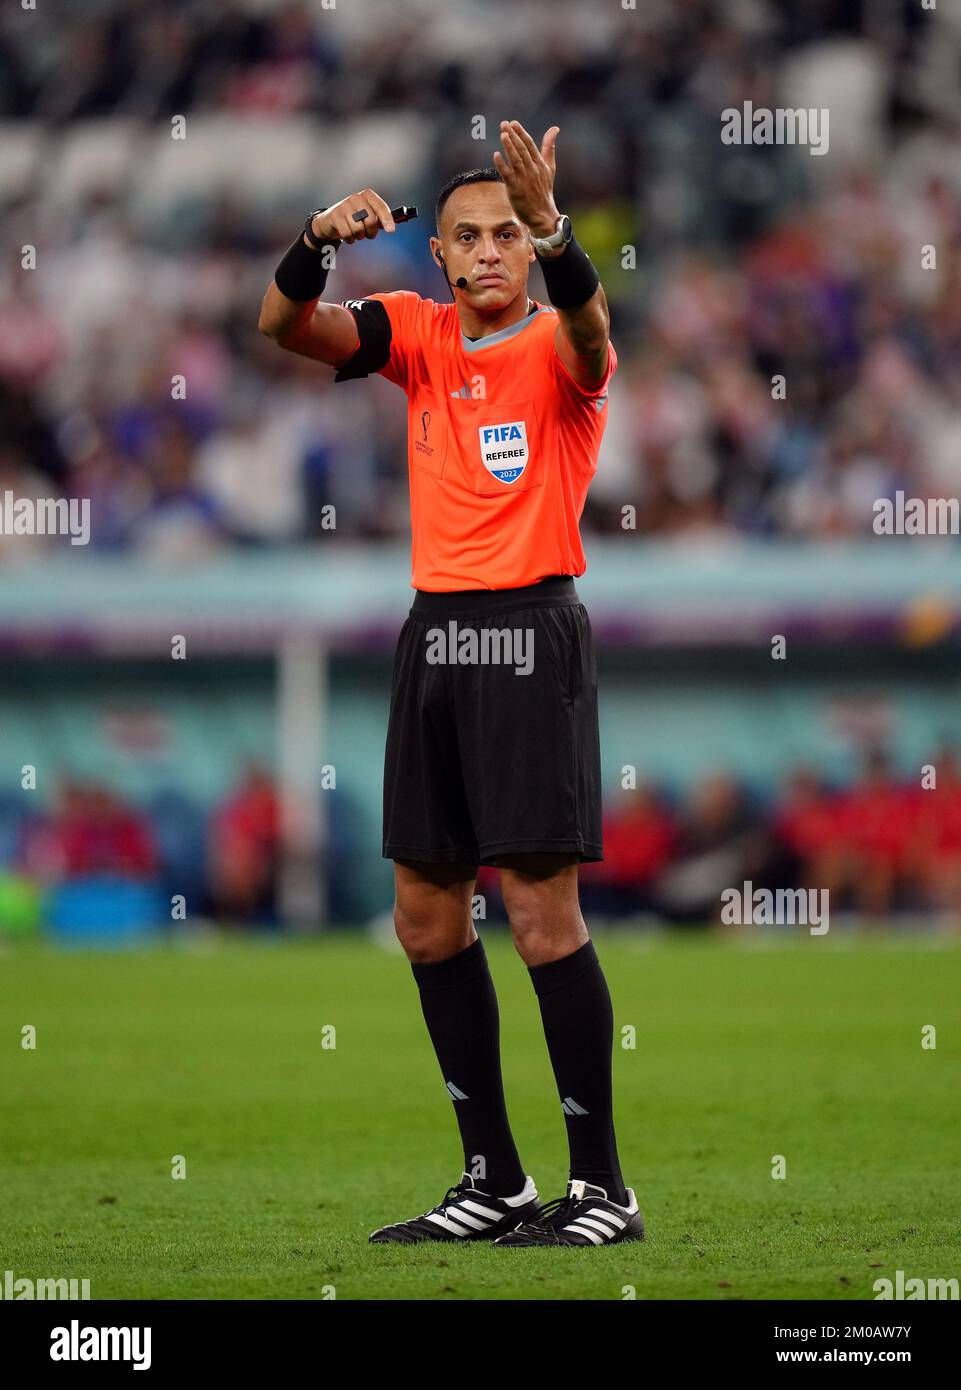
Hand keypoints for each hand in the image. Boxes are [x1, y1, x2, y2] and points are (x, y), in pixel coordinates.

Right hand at [308, 190, 395, 245]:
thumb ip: (379, 220)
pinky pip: (348, 233)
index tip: (391, 231)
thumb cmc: (352, 219)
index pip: (381, 207)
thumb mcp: (367, 216)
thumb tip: (392, 226)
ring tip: (355, 233)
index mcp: (367, 196)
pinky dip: (350, 239)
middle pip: (371, 220)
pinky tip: (348, 235)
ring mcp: (344, 205)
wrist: (330, 221)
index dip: (387, 220)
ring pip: (359, 228)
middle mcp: (356, 197)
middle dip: (371, 232)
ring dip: (359, 236)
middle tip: (367, 234)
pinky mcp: (335, 215)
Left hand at [492, 121, 559, 237]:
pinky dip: (502, 164)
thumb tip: (555, 128)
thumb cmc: (544, 190)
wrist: (543, 214)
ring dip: (509, 146)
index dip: (521, 133)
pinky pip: (508, 175)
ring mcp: (524, 179)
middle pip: (522, 149)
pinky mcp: (516, 189)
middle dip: (513, 136)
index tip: (513, 123)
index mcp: (540, 163)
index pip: (529, 145)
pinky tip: (496, 155)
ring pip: (516, 160)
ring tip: (503, 134)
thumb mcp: (550, 167)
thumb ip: (549, 147)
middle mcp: (532, 169)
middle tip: (504, 124)